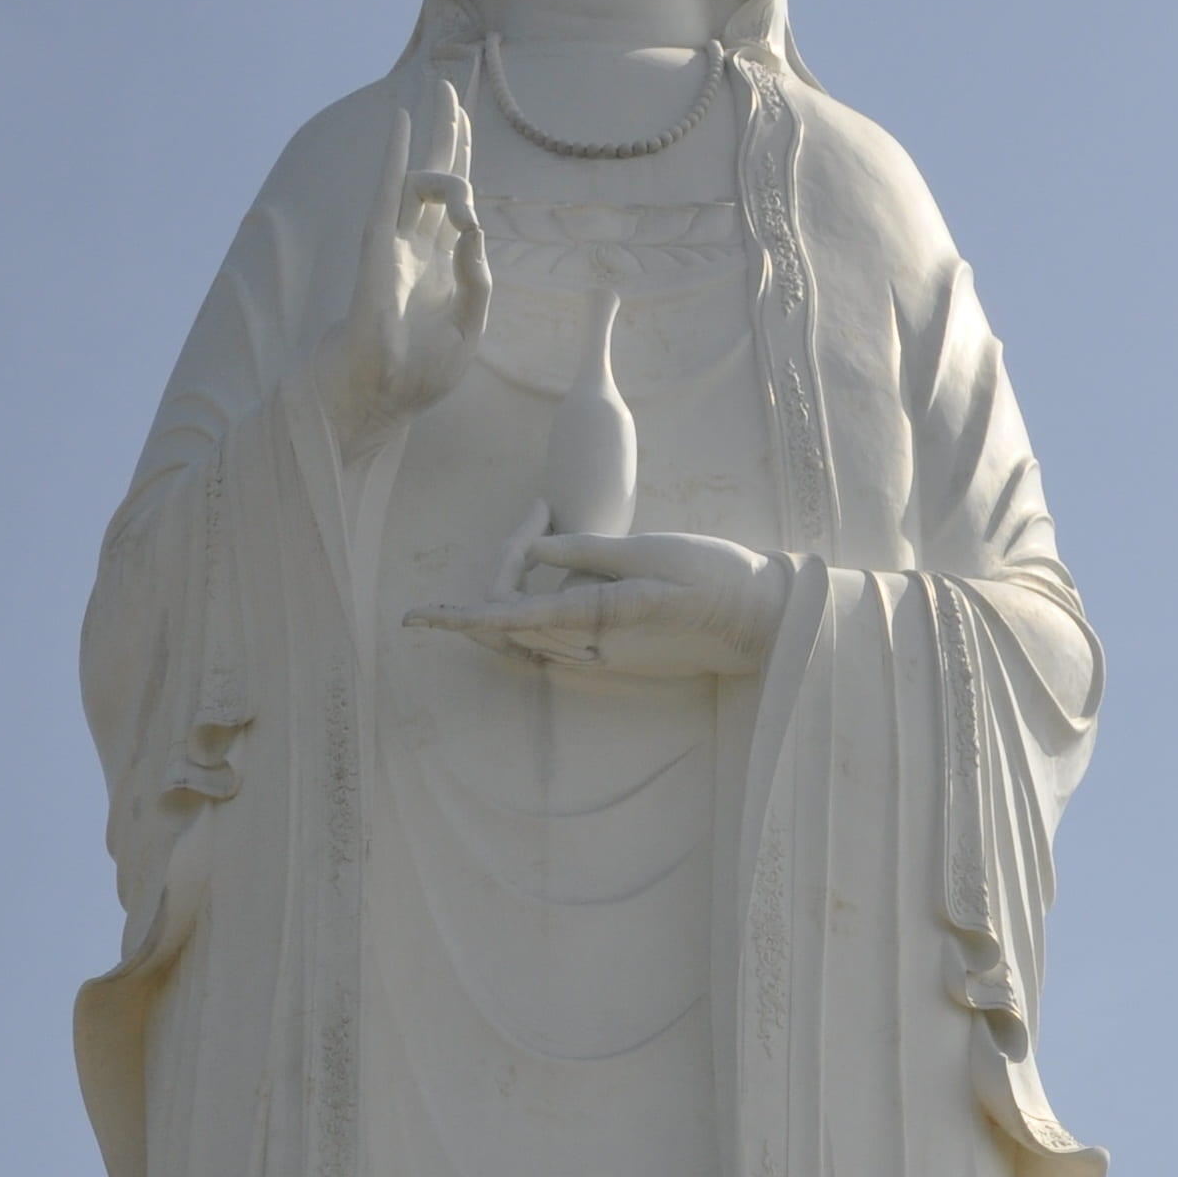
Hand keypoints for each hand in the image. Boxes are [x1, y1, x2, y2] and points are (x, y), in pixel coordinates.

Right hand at [318, 84, 489, 459]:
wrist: (378, 401)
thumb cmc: (418, 378)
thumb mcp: (469, 332)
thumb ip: (478, 281)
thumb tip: (477, 229)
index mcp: (438, 269)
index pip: (454, 207)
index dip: (463, 166)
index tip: (467, 125)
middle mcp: (415, 249)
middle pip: (435, 180)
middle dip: (446, 135)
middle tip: (452, 89)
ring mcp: (394, 246)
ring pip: (417, 178)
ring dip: (434, 136)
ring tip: (448, 99)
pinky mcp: (376, 250)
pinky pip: (387, 193)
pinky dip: (394, 156)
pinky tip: (401, 119)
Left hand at [408, 506, 787, 679]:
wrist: (762, 623)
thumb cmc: (715, 577)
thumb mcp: (652, 551)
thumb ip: (590, 554)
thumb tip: (539, 553)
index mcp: (597, 616)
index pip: (509, 618)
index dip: (456, 618)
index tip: (415, 618)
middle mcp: (592, 648)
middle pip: (512, 623)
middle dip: (503, 570)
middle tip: (533, 516)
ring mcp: (604, 660)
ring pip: (530, 634)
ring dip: (519, 590)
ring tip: (543, 527)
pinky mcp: (616, 660)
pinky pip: (556, 641)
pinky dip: (540, 607)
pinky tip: (550, 569)